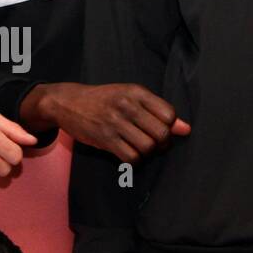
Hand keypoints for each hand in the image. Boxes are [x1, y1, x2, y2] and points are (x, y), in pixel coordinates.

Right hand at [22, 83, 189, 160]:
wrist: (68, 102)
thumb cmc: (103, 100)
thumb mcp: (129, 97)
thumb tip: (185, 128)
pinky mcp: (104, 138)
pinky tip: (129, 153)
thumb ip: (157, 111)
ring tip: (141, 148)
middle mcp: (127, 105)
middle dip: (162, 144)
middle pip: (161, 133)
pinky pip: (131, 157)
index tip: (160, 129)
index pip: (169, 114)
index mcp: (136, 92)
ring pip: (148, 147)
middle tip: (154, 144)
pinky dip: (135, 160)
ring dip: (148, 153)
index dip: (170, 127)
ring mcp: (115, 122)